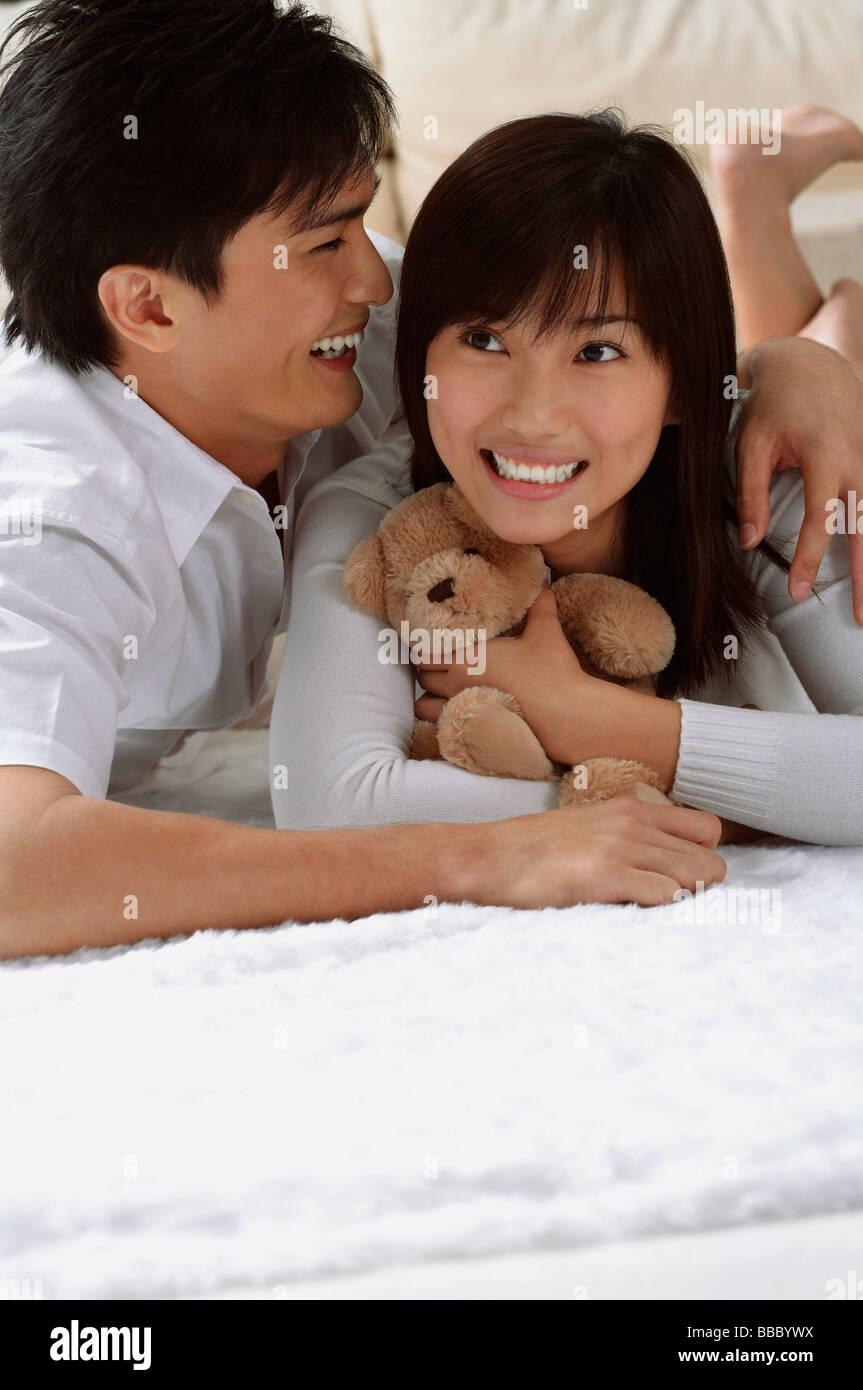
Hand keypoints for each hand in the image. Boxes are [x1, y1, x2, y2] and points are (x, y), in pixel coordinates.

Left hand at [415, 586, 588, 751]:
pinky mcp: (474, 729)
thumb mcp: (546, 630)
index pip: (423, 652)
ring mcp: (464, 709)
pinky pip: (441, 726)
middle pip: (422, 677)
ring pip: (424, 705)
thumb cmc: (552, 671)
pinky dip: (441, 718)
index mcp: (467, 656)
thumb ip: (540, 605)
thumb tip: (542, 584)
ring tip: (444, 689)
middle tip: (442, 662)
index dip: (425, 647)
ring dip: (429, 697)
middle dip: (428, 669)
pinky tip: (458, 711)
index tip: (434, 642)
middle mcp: (457, 683)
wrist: (566, 714)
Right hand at [457, 797, 725, 907]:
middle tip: (671, 903)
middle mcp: (633, 822)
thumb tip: (665, 862)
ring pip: (695, 876)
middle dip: (700, 886)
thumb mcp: (589, 828)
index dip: (703, 858)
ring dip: (684, 899)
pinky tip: (638, 912)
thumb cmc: (533, 851)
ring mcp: (621, 847)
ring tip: (653, 909)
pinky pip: (666, 894)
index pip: (707, 829)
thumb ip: (628, 836)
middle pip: (709, 858)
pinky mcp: (605, 875)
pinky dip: (663, 908)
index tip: (685, 878)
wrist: (485, 858)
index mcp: (631, 808)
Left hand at [735, 336, 862, 623]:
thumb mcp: (751, 444)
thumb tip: (750, 544)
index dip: (810, 558)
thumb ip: (752, 493)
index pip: (821, 518)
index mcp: (826, 453)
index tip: (799, 592)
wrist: (808, 363)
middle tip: (861, 617)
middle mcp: (860, 457)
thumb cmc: (773, 405)